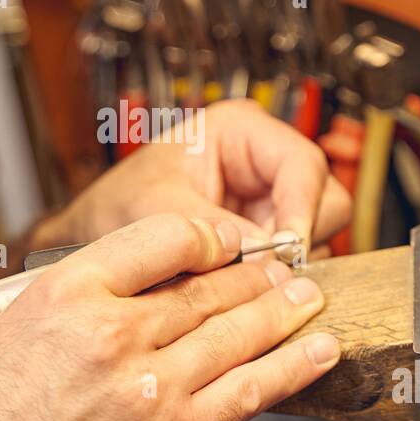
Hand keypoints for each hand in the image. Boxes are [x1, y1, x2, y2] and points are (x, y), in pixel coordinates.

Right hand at [0, 213, 339, 420]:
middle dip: (255, 275)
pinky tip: (318, 350)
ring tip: (307, 296)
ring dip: (282, 311)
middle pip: (207, 286)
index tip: (226, 241)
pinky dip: (292, 367)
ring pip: (236, 333)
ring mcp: (152, 387)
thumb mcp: (16, 327)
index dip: (207, 235)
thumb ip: (81, 291)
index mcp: (67, 293)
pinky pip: (250, 390)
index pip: (161, 237)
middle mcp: (112, 333)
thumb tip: (147, 274)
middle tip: (282, 267)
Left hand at [54, 98, 350, 253]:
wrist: (97, 233)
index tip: (289, 250)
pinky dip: (273, 278)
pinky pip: (293, 260)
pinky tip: (240, 290)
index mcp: (241, 131)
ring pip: (314, 234)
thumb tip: (264, 253)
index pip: (302, 165)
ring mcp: (268, 200)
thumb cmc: (119, 204)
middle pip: (321, 199)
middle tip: (262, 273)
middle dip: (296, 239)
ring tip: (239, 281)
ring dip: (284, 263)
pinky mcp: (266, 236)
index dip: (302, 209)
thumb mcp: (155, 210)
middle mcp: (264, 161)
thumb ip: (208, 227)